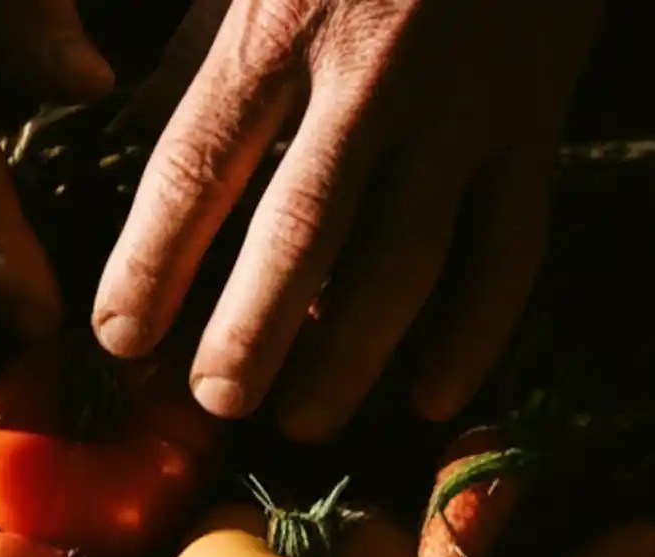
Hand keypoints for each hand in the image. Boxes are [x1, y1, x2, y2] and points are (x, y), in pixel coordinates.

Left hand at [93, 0, 604, 440]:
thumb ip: (199, 60)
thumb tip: (135, 148)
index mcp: (280, 24)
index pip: (199, 164)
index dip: (153, 263)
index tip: (119, 339)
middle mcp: (370, 73)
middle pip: (302, 229)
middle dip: (250, 330)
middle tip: (215, 402)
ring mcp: (463, 105)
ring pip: (407, 258)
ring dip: (352, 355)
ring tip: (301, 419)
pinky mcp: (535, 127)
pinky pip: (511, 249)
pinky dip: (476, 335)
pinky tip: (432, 397)